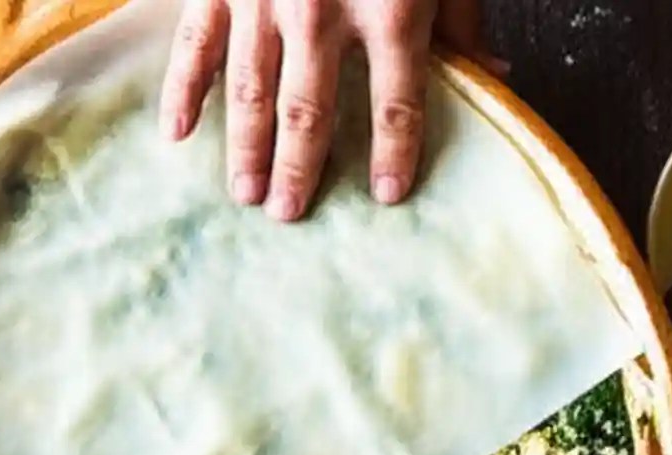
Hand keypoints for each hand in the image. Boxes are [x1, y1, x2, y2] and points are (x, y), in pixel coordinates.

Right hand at [160, 0, 501, 220]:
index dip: (396, 155)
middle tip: (291, 216)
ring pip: (249, 89)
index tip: (388, 196)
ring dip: (245, 147)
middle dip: (301, 169)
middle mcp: (321, 12)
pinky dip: (183, 87)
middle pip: (310, 111)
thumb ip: (464, 21)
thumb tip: (494, 78)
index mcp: (390, 11)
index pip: (396, 106)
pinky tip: (178, 132)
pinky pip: (194, 42)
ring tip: (245, 195)